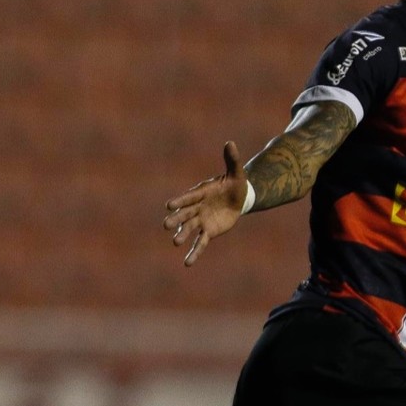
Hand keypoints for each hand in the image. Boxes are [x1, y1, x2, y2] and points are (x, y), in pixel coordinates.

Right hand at [164, 141, 249, 265]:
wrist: (240, 198)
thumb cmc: (235, 184)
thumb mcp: (236, 173)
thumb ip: (232, 160)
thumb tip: (230, 142)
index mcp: (201, 192)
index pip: (189, 197)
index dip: (180, 201)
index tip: (169, 205)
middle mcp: (197, 207)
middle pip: (185, 214)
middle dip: (176, 219)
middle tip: (166, 225)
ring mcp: (201, 220)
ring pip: (189, 229)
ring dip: (182, 235)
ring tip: (175, 242)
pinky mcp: (208, 231)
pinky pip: (200, 243)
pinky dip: (194, 253)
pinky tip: (187, 263)